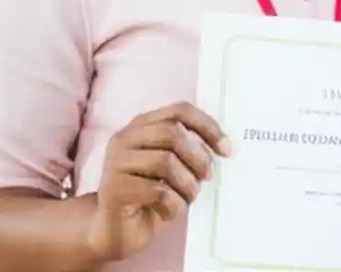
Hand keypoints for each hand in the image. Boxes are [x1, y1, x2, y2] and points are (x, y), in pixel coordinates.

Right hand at [87, 102, 232, 263]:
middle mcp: (124, 139)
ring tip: (185, 198)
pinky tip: (169, 211)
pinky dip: (174, 205)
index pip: (178, 111)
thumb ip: (186, 151)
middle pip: (172, 132)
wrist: (114, 230)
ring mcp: (116, 162)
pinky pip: (159, 191)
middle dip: (198, 158)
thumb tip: (223, 147)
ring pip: (165, 161)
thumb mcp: (169, 169)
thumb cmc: (148, 198)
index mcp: (140, 127)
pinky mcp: (116, 188)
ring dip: (187, 185)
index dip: (206, 125)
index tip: (226, 149)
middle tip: (206, 178)